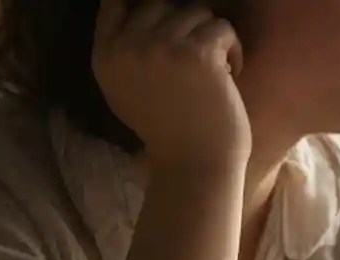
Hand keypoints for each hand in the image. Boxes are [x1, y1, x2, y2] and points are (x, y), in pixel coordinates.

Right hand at [93, 0, 249, 170]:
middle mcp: (128, 46)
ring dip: (213, 38)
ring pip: (196, 11)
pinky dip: (233, 49)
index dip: (144, 6)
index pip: (115, 2)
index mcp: (106, 55)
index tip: (167, 27)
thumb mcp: (125, 90)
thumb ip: (123, 49)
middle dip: (186, 24)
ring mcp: (162, 46)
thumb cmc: (167, 130)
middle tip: (200, 56)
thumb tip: (133, 6)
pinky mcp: (197, 52)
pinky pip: (222, 28)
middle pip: (162, 2)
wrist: (194, 163)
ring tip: (217, 71)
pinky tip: (231, 75)